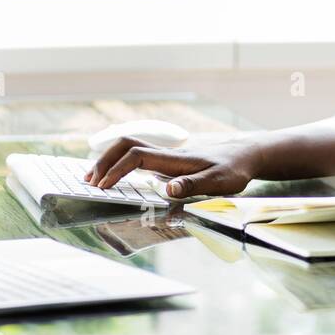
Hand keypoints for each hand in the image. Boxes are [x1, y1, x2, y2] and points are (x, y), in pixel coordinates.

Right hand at [84, 136, 258, 198]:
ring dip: (108, 160)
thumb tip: (169, 189)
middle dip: (104, 161)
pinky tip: (115, 176)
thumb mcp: (220, 181)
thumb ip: (194, 184)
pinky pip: (136, 156)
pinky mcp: (168, 161)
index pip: (136, 157)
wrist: (245, 154)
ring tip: (92, 178)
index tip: (103, 186)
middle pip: (125, 146)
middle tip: (88, 181)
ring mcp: (166, 156)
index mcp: (174, 159)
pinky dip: (119, 162)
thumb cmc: (234, 169)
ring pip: (129, 148)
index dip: (117, 169)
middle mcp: (166, 154)